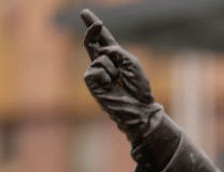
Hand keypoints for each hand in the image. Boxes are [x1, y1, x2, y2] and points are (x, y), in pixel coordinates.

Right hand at [81, 9, 160, 138]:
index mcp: (116, 59)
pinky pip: (96, 68)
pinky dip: (107, 75)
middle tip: (85, 12)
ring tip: (119, 82)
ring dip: (114, 68)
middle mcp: (104, 64)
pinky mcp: (91, 81)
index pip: (104, 40)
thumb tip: (101, 51)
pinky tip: (111, 86)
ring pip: (101, 57)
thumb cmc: (138, 89)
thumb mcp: (132, 63)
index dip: (95, 28)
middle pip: (92, 42)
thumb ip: (117, 52)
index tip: (86, 14)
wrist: (139, 108)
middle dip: (90, 28)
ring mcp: (96, 72)